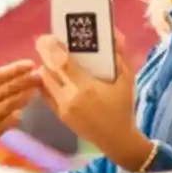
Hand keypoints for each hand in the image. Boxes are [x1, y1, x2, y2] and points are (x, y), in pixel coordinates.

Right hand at [0, 60, 38, 156]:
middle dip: (26, 81)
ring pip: (11, 106)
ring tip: (34, 90)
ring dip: (24, 97)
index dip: (15, 70)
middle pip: (8, 90)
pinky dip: (15, 116)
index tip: (29, 64)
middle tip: (39, 75)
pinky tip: (20, 110)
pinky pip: (7, 124)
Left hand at [35, 32, 152, 170]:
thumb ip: (119, 55)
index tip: (49, 36)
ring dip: (45, 67)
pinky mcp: (59, 115)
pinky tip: (52, 74)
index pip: (63, 64)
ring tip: (49, 57)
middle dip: (44, 54)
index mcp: (87, 88)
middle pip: (48, 71)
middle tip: (44, 41)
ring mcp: (62, 109)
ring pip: (44, 82)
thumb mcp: (127, 79)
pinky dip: (46, 82)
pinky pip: (46, 94)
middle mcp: (70, 99)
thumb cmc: (123, 107)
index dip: (52, 48)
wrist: (117, 140)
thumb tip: (112, 33)